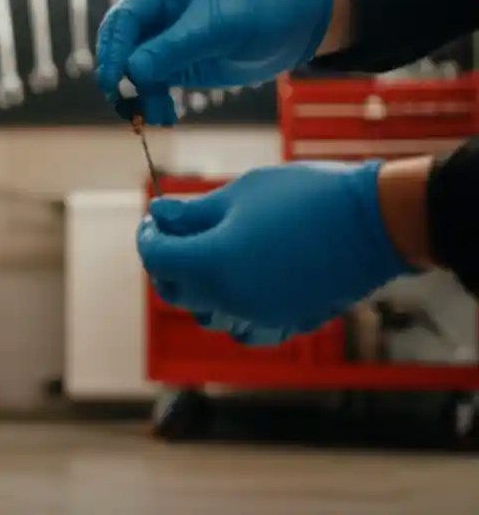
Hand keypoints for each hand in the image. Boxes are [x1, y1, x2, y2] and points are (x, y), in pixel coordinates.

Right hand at [96, 0, 333, 124]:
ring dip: (140, 95)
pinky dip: (154, 101)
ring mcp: (164, 38)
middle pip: (121, 44)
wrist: (295, 27)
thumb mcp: (216, 28)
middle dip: (121, 75)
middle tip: (123, 103)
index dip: (113, 48)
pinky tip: (165, 116)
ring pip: (133, 69)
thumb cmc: (259, 10)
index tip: (112, 79)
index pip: (125, 17)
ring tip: (156, 115)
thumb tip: (131, 71)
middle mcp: (157, 11)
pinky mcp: (175, 62)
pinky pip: (152, 83)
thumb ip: (172, 49)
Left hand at [139, 160, 412, 335]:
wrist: (375, 222)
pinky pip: (245, 330)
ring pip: (206, 315)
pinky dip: (233, 314)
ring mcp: (259, 317)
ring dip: (197, 290)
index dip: (149, 237)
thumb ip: (193, 213)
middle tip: (176, 236)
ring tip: (208, 258)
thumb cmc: (306, 197)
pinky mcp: (287, 324)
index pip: (156, 258)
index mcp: (211, 263)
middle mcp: (229, 299)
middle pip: (175, 291)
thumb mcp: (240, 193)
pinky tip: (240, 288)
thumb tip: (157, 215)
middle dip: (166, 263)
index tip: (154, 220)